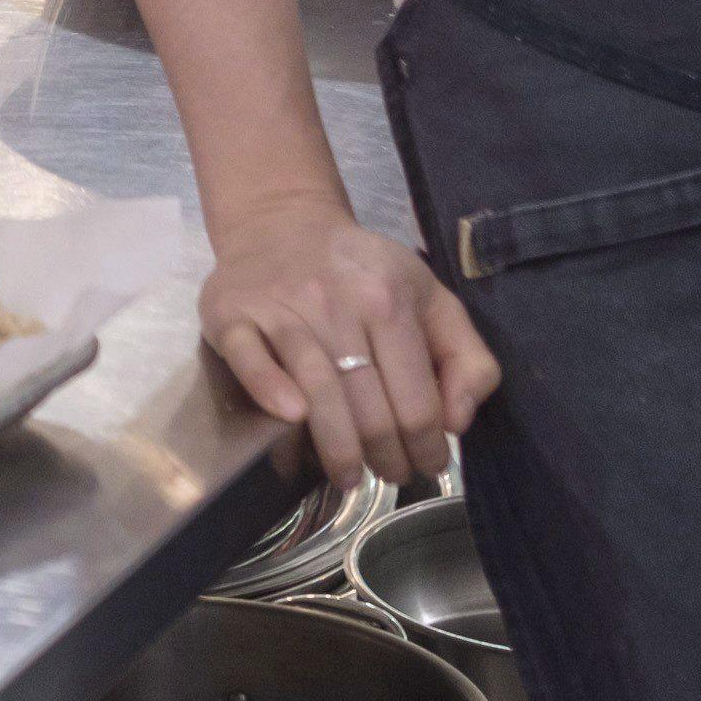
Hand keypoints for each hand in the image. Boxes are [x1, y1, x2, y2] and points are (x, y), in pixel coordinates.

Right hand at [199, 198, 499, 490]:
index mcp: (389, 299)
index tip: (427, 464)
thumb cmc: (363, 273)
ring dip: (338, 448)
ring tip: (348, 477)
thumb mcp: (431, 299)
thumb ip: (468, 359)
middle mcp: (336, 302)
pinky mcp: (232, 313)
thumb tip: (456, 422)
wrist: (282, 223)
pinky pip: (249, 358)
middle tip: (390, 474)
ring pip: (317, 390)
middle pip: (369, 406)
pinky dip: (269, 389)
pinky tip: (292, 419)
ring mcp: (281, 307)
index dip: (427, 445)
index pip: (417, 398)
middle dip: (386, 456)